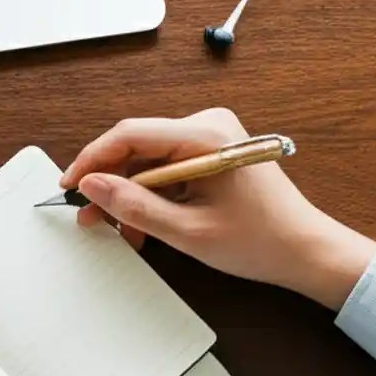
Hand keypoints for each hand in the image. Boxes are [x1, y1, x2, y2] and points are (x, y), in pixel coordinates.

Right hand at [60, 108, 375, 309]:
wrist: (306, 250)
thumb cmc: (261, 241)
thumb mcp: (188, 232)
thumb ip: (134, 206)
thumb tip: (91, 186)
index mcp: (206, 137)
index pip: (130, 134)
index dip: (92, 159)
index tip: (69, 185)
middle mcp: (207, 125)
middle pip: (136, 146)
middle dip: (108, 182)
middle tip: (87, 214)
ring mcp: (210, 136)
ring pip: (147, 159)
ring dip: (128, 193)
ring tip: (114, 227)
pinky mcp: (210, 150)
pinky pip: (165, 166)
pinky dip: (149, 194)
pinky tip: (140, 223)